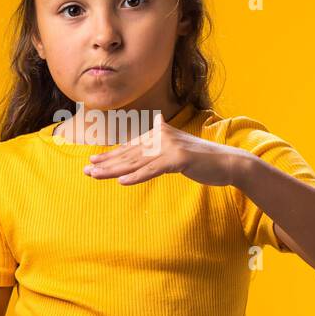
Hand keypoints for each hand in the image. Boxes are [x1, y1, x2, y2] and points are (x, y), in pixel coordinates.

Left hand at [83, 117, 249, 186]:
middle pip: (129, 154)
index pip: (130, 147)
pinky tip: (122, 181)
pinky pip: (153, 170)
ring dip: (114, 170)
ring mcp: (170, 146)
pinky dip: (137, 176)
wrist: (227, 162)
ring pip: (136, 161)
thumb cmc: (202, 159)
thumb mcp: (178, 151)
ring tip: (96, 176)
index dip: (111, 156)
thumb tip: (149, 142)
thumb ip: (161, 149)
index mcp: (159, 134)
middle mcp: (162, 136)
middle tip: (86, 170)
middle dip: (106, 164)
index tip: (93, 163)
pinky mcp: (179, 159)